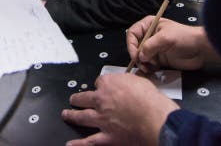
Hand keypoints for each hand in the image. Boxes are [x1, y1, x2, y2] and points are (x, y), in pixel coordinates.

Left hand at [62, 73, 177, 145]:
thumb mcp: (140, 81)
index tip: (102, 86)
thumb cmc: (150, 100)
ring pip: (81, 117)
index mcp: (109, 84)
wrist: (154, 118)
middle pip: (84, 97)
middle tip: (74, 99)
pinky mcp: (107, 136)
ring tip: (66, 115)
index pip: (100, 81)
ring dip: (72, 116)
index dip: (101, 84)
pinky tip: (70, 144)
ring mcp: (102, 119)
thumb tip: (131, 82)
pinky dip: (79, 144)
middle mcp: (101, 101)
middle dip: (78, 98)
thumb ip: (130, 82)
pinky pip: (90, 141)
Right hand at [127, 17, 220, 73]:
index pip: (132, 33)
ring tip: (149, 68)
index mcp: (149, 25)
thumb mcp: (166, 38)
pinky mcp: (159, 59)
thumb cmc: (185, 38)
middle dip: (137, 56)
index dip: (131, 44)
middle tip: (143, 64)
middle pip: (135, 46)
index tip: (135, 55)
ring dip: (142, 64)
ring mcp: (154, 48)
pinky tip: (152, 71)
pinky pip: (148, 65)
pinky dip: (148, 69)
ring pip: (140, 57)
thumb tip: (140, 56)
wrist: (201, 50)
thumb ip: (150, 45)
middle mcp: (150, 36)